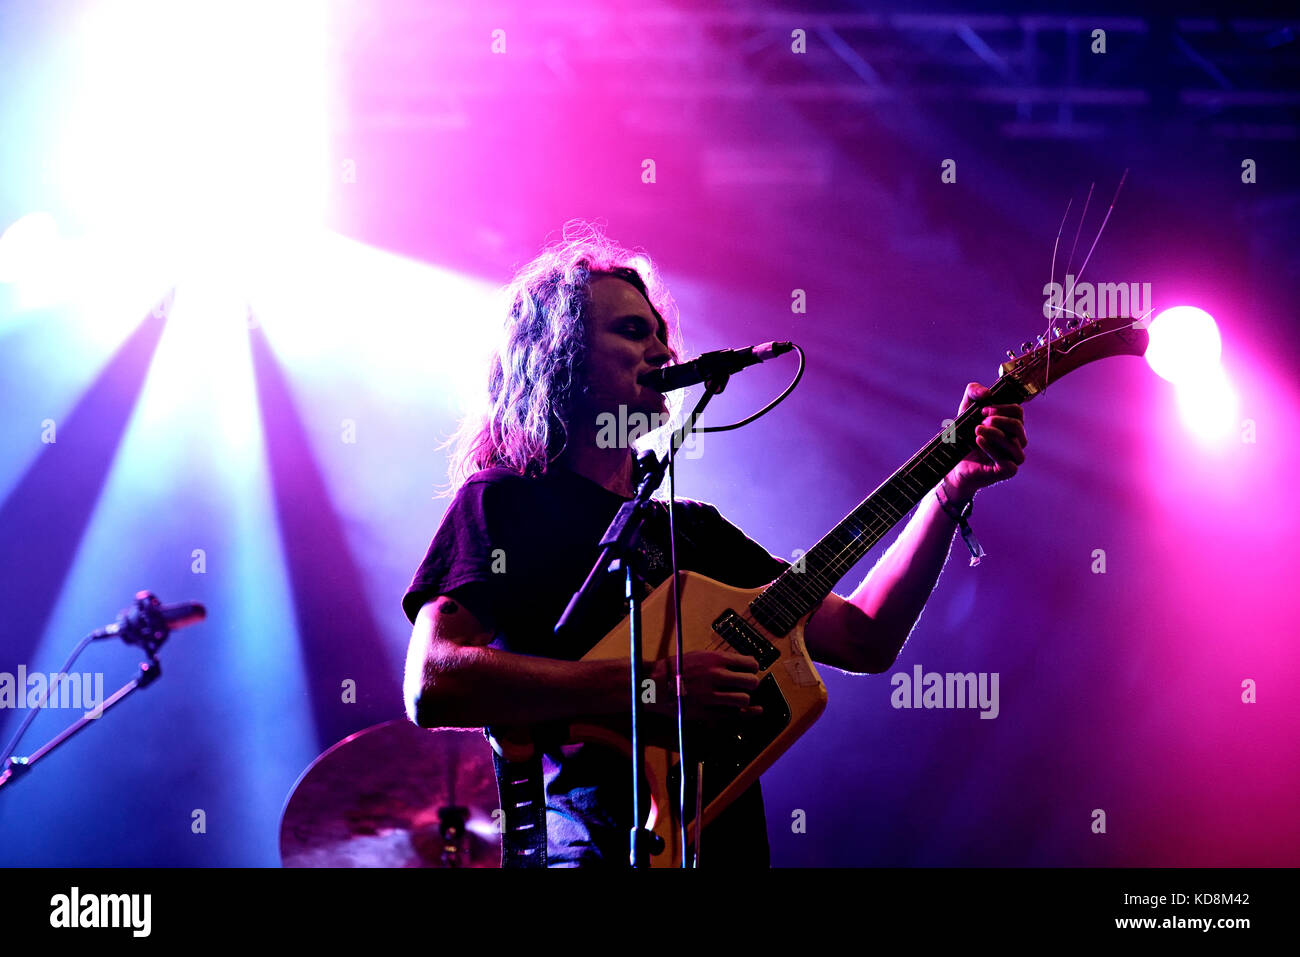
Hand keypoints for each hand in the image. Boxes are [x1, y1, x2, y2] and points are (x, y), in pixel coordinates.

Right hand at [645, 651, 762, 719]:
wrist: (654, 683)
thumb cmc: (676, 668)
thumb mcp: (699, 655)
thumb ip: (721, 659)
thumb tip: (742, 663)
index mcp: (716, 659)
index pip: (750, 663)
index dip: (753, 668)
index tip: (750, 671)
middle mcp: (716, 675)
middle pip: (751, 682)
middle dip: (751, 684)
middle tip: (747, 685)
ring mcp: (712, 695)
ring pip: (744, 699)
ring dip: (744, 699)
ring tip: (739, 696)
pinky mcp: (706, 711)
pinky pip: (732, 714)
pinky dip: (742, 713)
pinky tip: (751, 711)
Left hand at [945, 382, 1026, 501]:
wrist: (954, 464)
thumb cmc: (964, 436)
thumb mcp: (966, 409)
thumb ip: (973, 392)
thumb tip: (987, 393)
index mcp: (1011, 425)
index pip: (1018, 411)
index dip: (1002, 407)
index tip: (983, 410)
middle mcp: (1017, 440)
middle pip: (1018, 425)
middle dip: (999, 420)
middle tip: (981, 421)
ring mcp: (1014, 456)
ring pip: (1015, 442)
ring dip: (994, 433)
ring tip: (977, 430)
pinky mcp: (1008, 470)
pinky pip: (1008, 461)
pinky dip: (992, 449)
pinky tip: (979, 441)